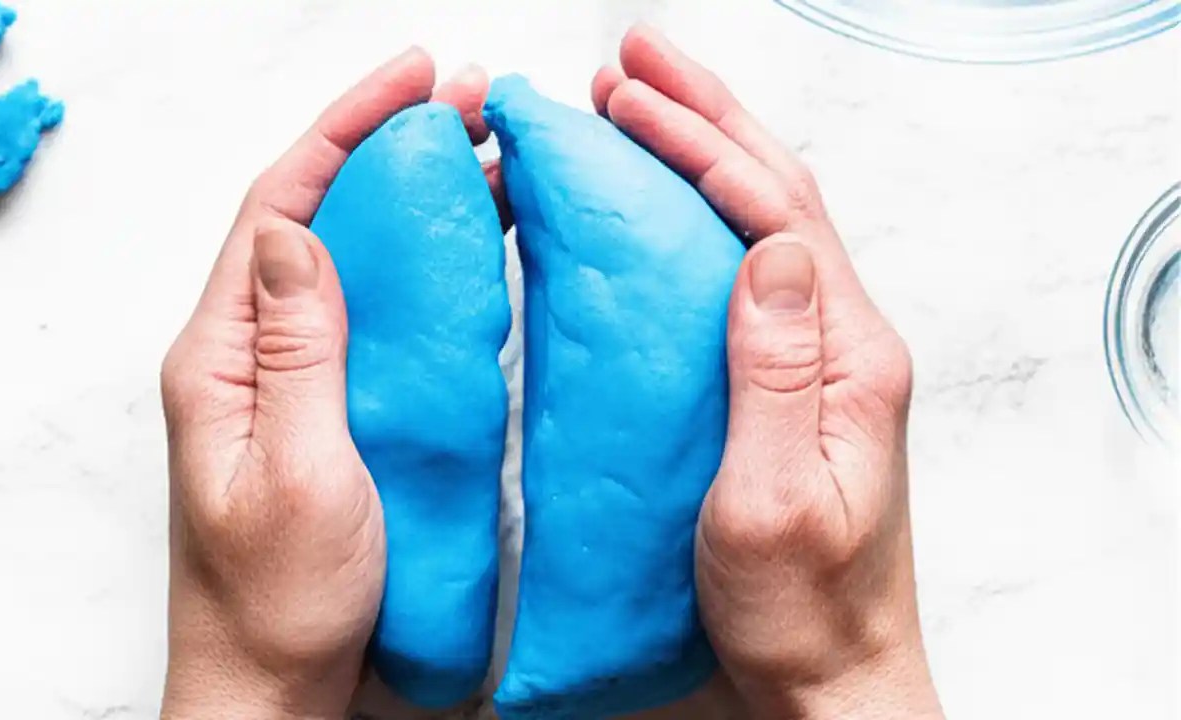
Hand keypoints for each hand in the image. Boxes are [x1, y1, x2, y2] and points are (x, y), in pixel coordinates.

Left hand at [158, 49, 498, 719]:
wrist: (275, 692)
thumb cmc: (277, 604)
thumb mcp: (295, 474)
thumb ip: (294, 351)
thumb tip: (291, 227)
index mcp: (221, 358)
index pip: (281, 207)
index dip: (346, 129)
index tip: (415, 78)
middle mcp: (249, 355)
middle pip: (317, 216)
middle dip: (389, 145)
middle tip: (473, 103)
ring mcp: (291, 382)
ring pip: (351, 259)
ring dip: (412, 198)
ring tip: (486, 154)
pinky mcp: (330, 410)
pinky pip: (373, 316)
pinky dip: (422, 268)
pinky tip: (470, 251)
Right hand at [595, 27, 942, 719]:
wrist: (830, 673)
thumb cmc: (799, 607)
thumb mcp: (774, 500)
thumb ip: (775, 372)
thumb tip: (765, 249)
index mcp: (847, 359)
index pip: (773, 214)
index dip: (701, 144)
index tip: (629, 100)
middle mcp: (845, 343)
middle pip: (777, 193)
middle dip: (705, 113)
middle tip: (634, 59)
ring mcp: (822, 358)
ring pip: (765, 220)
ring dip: (707, 148)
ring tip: (642, 101)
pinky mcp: (792, 380)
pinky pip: (748, 267)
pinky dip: (705, 210)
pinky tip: (667, 198)